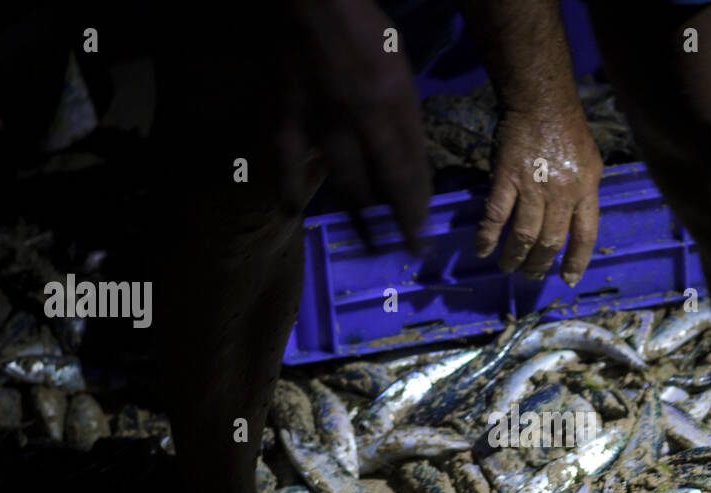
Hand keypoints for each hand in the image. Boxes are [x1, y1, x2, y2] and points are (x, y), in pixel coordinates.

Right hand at [272, 0, 429, 247]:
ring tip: (369, 244)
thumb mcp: (398, 65)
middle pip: (385, 182)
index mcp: (394, 101)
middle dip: (399, 221)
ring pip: (345, 180)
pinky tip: (294, 208)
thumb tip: (409, 155)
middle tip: (407, 249)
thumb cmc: (361, 25)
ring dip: (359, 217)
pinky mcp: (286, 112)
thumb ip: (403, 111)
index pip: (411, 166)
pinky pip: (286, 158)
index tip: (424, 232)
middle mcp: (363, 118)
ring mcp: (322, 119)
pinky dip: (289, 184)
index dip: (417, 204)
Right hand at [476, 106, 601, 285]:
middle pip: (551, 241)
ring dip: (514, 257)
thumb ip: (584, 193)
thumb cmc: (567, 129)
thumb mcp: (590, 162)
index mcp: (586, 189)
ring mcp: (533, 186)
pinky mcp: (506, 178)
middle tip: (530, 275)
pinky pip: (496, 216)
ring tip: (507, 268)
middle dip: (539, 264)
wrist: (540, 101)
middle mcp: (562, 192)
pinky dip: (488, 236)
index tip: (567, 279)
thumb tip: (576, 223)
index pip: (585, 235)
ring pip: (524, 235)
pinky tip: (482, 249)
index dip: (576, 261)